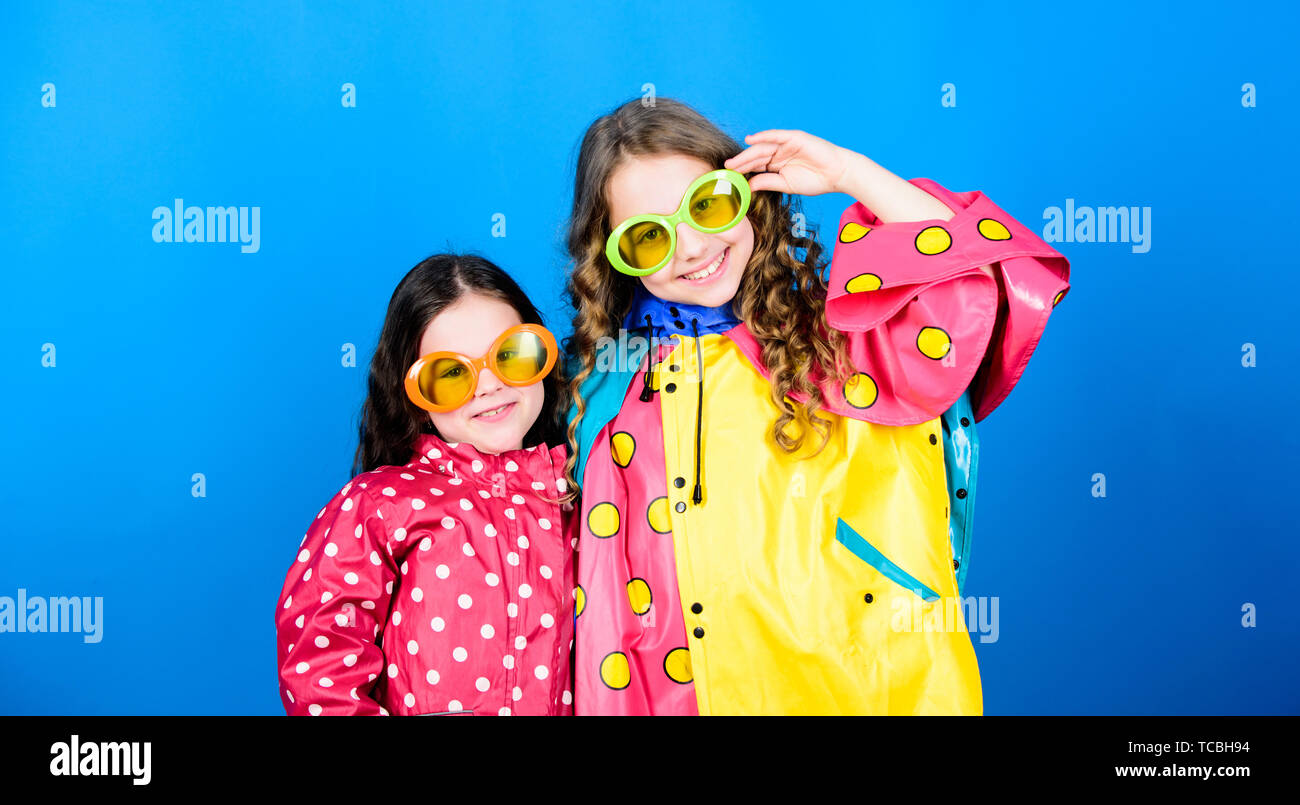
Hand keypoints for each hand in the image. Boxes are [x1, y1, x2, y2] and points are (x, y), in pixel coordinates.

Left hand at [724, 130, 857, 196]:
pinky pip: (775, 136)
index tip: (729, 178)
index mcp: (777, 164)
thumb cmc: (815, 180)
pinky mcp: (794, 137)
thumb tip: (749, 186)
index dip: (743, 171)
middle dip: (741, 163)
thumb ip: (768, 182)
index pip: (756, 166)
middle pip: (756, 157)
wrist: (837, 174)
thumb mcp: (786, 184)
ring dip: (747, 154)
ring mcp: (786, 144)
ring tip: (734, 162)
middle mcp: (779, 153)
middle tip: (727, 169)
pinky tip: (750, 140)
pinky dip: (763, 136)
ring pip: (762, 148)